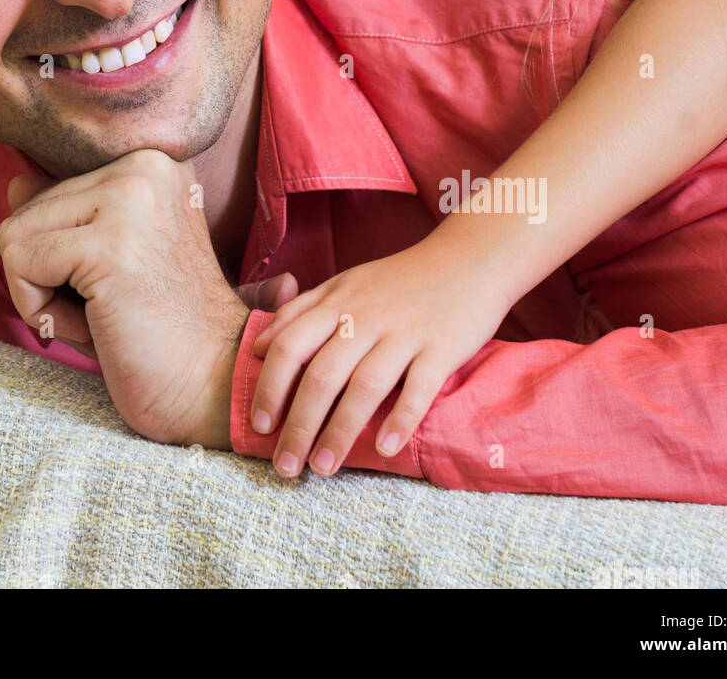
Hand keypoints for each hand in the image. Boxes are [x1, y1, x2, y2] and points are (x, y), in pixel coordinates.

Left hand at [0, 150, 251, 447]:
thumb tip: (15, 183)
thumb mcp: (108, 258)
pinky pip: (19, 265)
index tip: (118, 285)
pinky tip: (95, 326)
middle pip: (27, 211)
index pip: (50, 191)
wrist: (215, 382)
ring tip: (104, 314)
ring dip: (42, 294)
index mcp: (152, 162)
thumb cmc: (159, 330)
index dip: (62, 256)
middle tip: (112, 307)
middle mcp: (145, 165)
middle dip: (49, 274)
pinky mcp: (109, 245)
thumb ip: (66, 213)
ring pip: (14, 235)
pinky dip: (40, 312)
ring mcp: (129, 199)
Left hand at [249, 236, 511, 477]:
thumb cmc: (400, 280)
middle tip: (285, 466)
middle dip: (298, 425)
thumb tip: (257, 347)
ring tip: (323, 468)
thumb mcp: (344, 284)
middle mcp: (365, 317)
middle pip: (321, 374)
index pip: (289, 345)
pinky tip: (385, 450)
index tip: (258, 425)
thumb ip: (300, 311)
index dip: (269, 387)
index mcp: (337, 301)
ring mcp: (404, 332)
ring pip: (364, 386)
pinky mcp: (442, 347)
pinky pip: (419, 388)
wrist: (469, 258)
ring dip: (340, 432)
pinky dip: (401, 419)